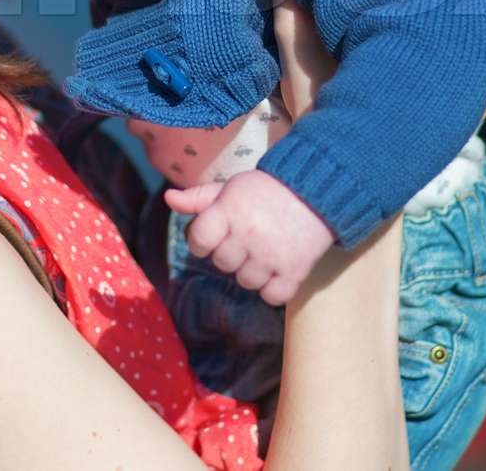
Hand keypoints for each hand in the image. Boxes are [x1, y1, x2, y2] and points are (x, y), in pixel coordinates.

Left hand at [164, 169, 334, 305]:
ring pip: (245, 282)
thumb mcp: (230, 188)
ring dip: (252, 270)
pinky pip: (271, 297)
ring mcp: (271, 255)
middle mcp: (248, 235)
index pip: (197, 240)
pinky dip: (273, 288)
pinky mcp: (295, 271)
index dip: (201, 240)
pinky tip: (277, 267)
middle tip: (247, 237)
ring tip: (264, 249)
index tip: (213, 235)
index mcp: (229, 211)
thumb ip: (198, 198)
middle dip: (230, 253)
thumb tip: (168, 198)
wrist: (316, 191)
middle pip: (221, 263)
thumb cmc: (266, 190)